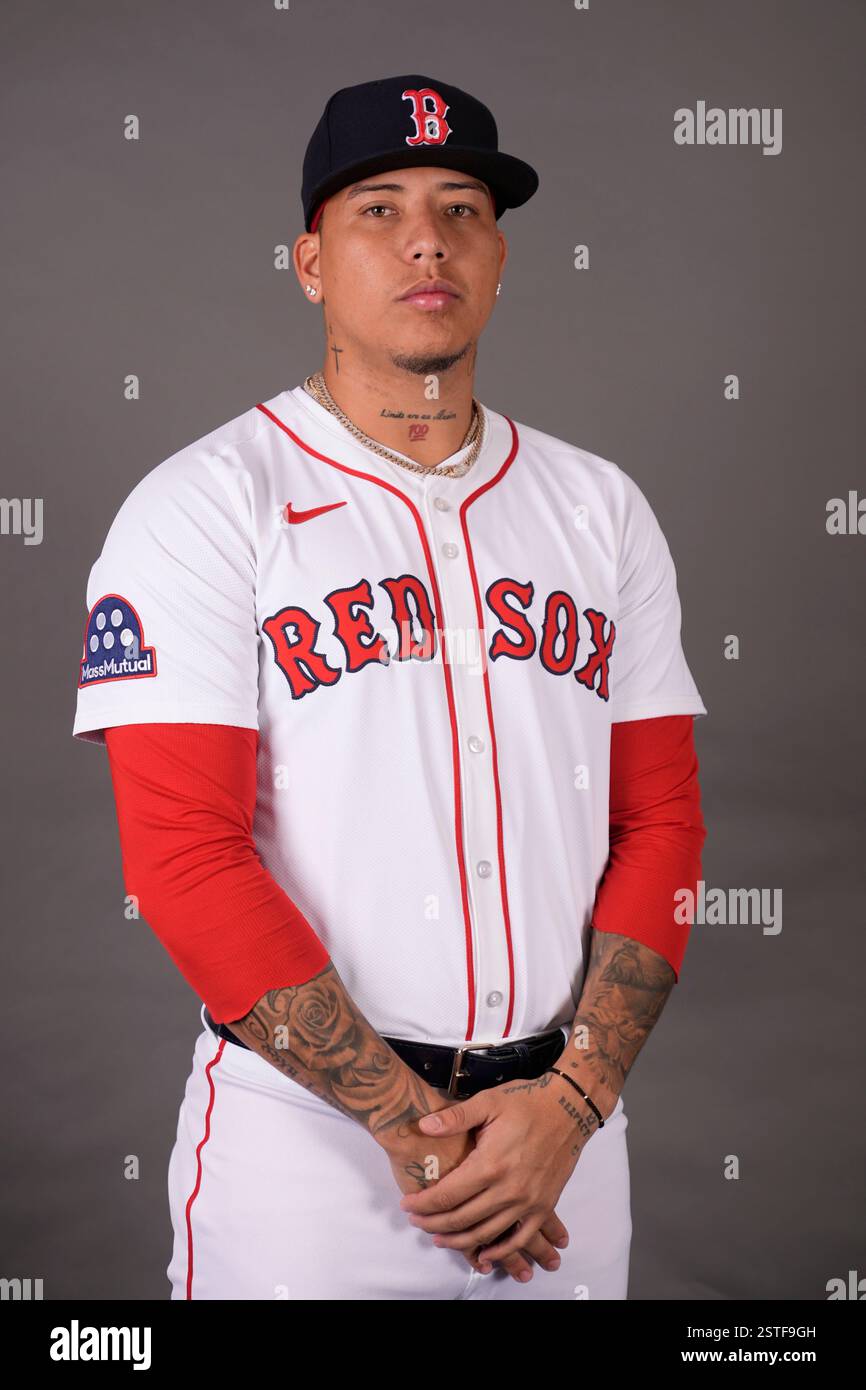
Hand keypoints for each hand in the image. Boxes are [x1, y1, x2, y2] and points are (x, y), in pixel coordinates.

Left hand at [379, 1085, 570, 1281]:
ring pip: (486, 1234)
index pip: (447, 1195)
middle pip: (462, 1219)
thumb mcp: (488, 1102)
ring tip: (440, 1237)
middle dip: (433, 1223)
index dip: (423, 1203)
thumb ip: (454, 1117)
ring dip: (459, 1241)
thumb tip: (423, 1126)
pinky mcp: (543, 1207)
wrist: (569, 1108)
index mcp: (490, 1164)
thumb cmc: (527, 1102)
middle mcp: (508, 1189)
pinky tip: (484, 1255)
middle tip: (416, 1221)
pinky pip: (519, 1239)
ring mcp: (527, 1202)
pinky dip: (500, 1252)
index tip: (406, 1204)